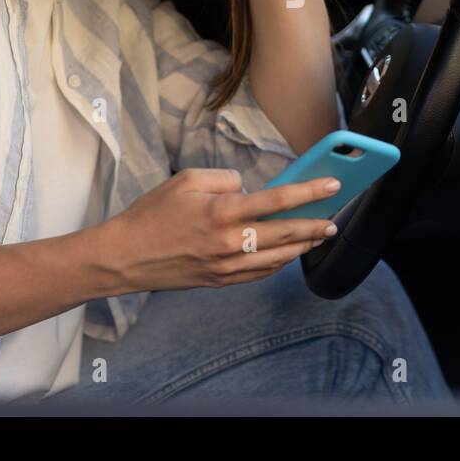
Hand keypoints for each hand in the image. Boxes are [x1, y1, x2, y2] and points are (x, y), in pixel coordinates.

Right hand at [101, 168, 340, 290]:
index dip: (310, 192)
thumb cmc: (152, 214)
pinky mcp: (220, 281)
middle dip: (315, 225)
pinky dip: (278, 263)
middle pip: (286, 234)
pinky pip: (259, 274)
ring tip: (318, 236)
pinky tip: (287, 254)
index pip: (278, 200)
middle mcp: (229, 242)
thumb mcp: (186, 180)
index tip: (332, 185)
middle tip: (334, 219)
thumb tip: (248, 188)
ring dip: (302, 247)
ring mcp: (226, 266)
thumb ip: (224, 179)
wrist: (125, 257)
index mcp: (222, 212)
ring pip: (278, 258)